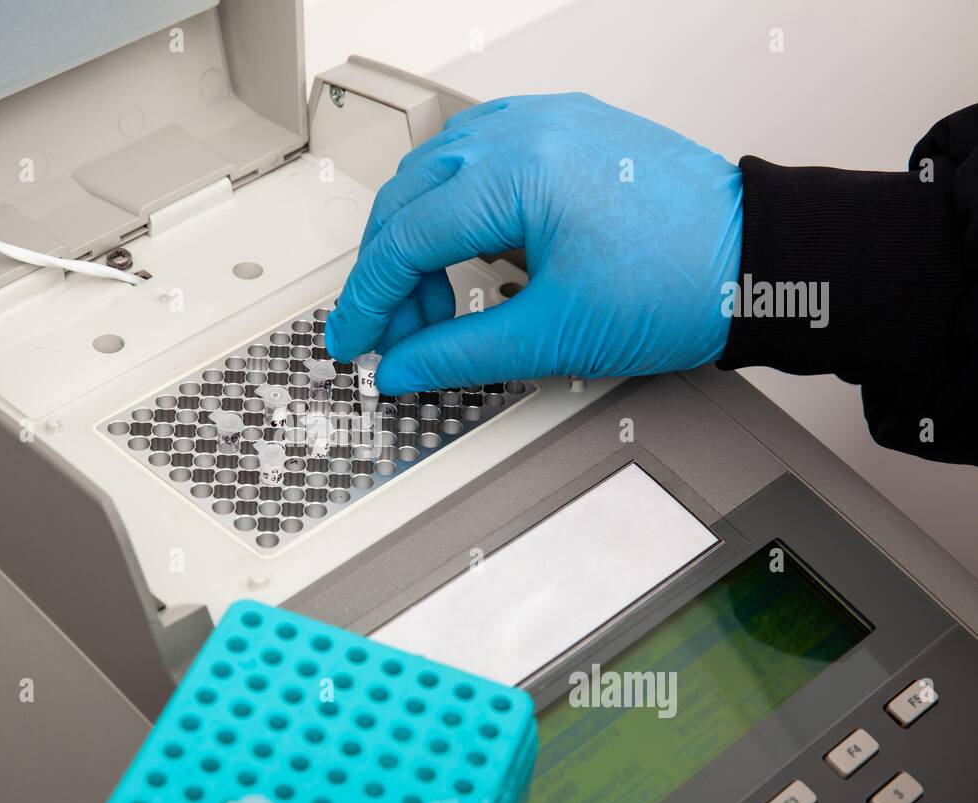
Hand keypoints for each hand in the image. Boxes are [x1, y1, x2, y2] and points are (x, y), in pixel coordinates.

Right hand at [325, 93, 742, 394]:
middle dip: (390, 275)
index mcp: (516, 171)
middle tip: (395, 336)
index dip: (368, 299)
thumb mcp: (553, 335)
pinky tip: (470, 252)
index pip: (404, 237)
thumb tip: (401, 367)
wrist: (762, 260)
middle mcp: (525, 130)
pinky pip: (481, 157)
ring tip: (436, 303)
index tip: (353, 340)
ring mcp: (548, 122)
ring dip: (420, 238)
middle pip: (409, 199)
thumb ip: (458, 353)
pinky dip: (457, 208)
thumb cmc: (683, 284)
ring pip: (438, 172)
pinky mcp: (568, 130)